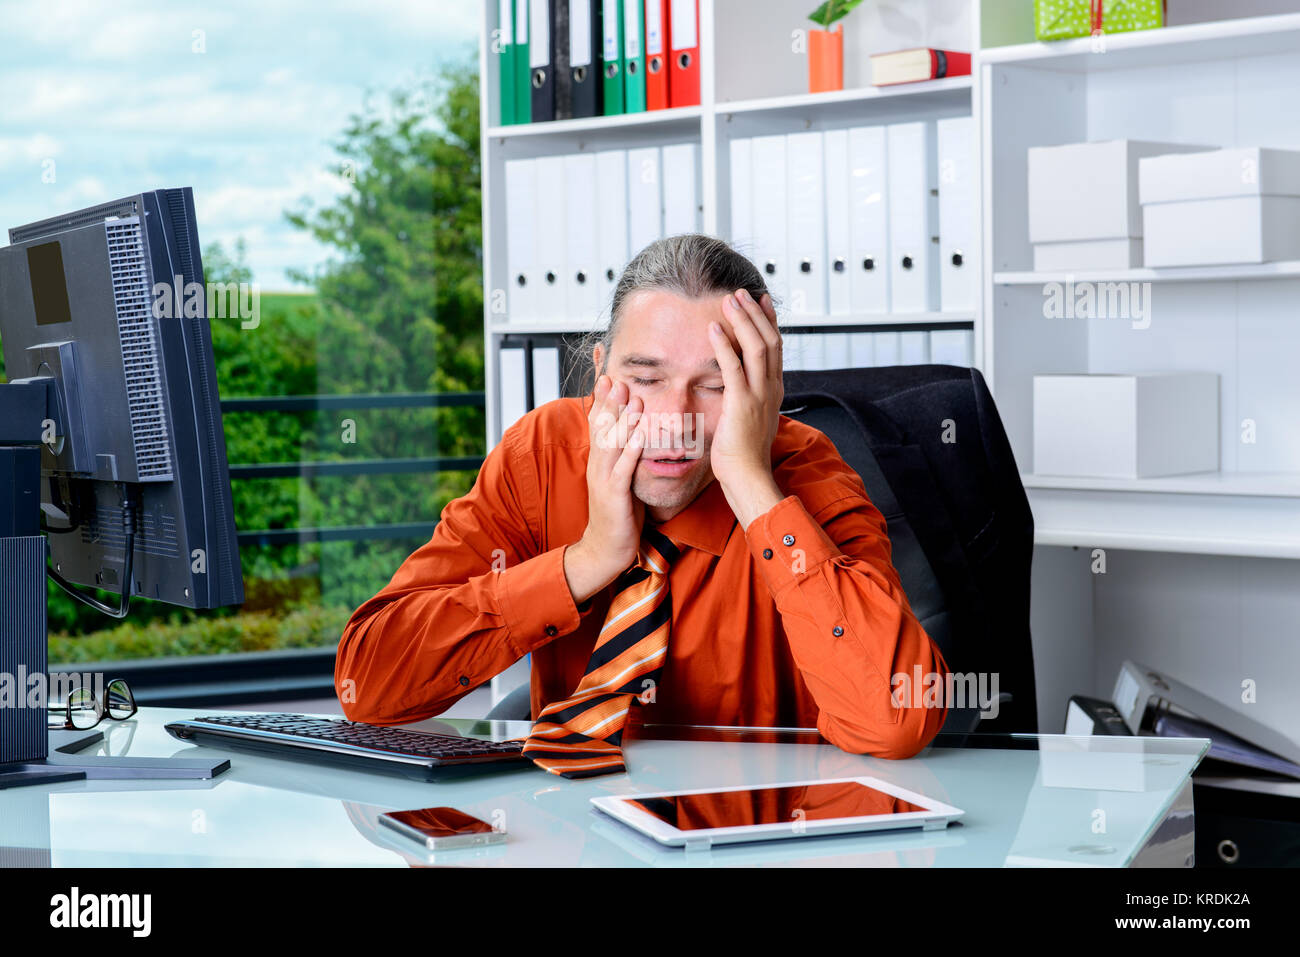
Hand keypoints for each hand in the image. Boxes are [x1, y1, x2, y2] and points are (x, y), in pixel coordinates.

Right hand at [564, 375, 645, 603]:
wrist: (606, 549)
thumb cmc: (619, 515)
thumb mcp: (620, 481)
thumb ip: (626, 458)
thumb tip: (638, 436)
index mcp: (600, 462)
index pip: (600, 425)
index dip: (603, 401)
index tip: (609, 376)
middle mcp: (599, 467)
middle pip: (603, 429)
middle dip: (611, 402)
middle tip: (618, 377)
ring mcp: (604, 481)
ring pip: (612, 445)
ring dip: (622, 421)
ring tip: (631, 398)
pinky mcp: (614, 497)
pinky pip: (623, 471)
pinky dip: (631, 453)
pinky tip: (639, 437)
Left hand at [707, 289, 783, 489]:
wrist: (748, 477)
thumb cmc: (744, 455)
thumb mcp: (751, 420)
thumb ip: (749, 400)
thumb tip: (740, 389)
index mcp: (774, 391)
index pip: (776, 347)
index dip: (769, 321)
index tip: (761, 301)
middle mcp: (771, 389)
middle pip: (769, 340)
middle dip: (755, 313)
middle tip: (742, 293)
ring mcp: (759, 395)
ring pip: (756, 347)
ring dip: (742, 320)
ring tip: (729, 300)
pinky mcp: (742, 403)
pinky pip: (732, 366)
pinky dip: (724, 344)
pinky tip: (714, 328)